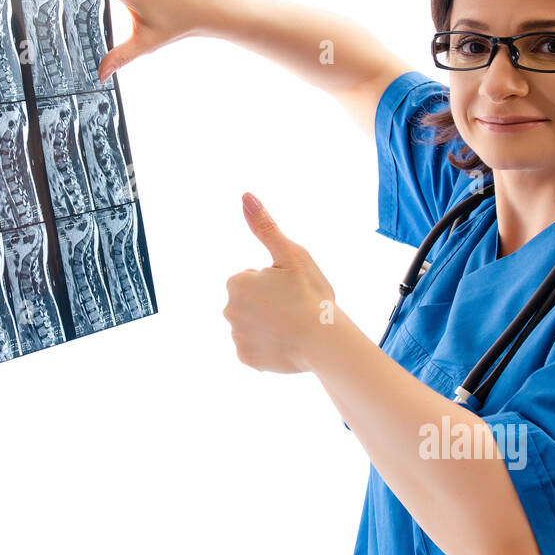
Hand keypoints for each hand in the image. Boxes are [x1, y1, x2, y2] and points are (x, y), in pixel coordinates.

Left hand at [223, 193, 336, 373]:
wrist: (326, 341)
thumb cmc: (311, 295)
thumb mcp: (291, 254)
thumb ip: (265, 226)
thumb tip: (245, 196)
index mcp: (237, 283)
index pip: (251, 279)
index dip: (273, 282)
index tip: (290, 290)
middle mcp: (229, 310)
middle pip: (248, 302)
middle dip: (266, 303)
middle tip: (293, 308)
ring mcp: (237, 337)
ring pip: (252, 325)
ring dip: (268, 325)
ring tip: (292, 326)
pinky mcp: (247, 359)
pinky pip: (255, 349)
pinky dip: (268, 347)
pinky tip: (286, 343)